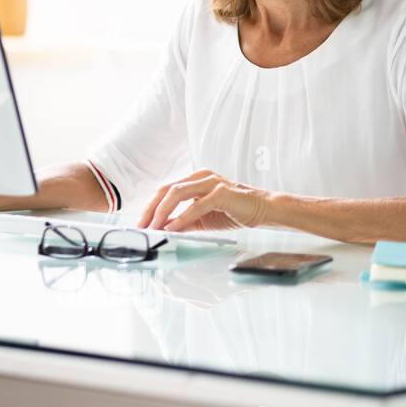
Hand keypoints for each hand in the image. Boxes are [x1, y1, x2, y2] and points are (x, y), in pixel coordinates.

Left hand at [138, 169, 270, 231]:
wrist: (264, 210)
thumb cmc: (234, 211)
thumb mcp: (203, 218)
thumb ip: (184, 222)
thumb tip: (163, 229)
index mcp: (194, 180)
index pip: (165, 190)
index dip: (150, 206)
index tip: (141, 223)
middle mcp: (200, 177)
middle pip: (166, 189)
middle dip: (151, 209)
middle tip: (142, 226)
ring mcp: (211, 182)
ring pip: (177, 193)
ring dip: (163, 212)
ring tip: (154, 227)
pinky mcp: (222, 192)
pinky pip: (196, 205)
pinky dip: (182, 218)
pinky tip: (173, 228)